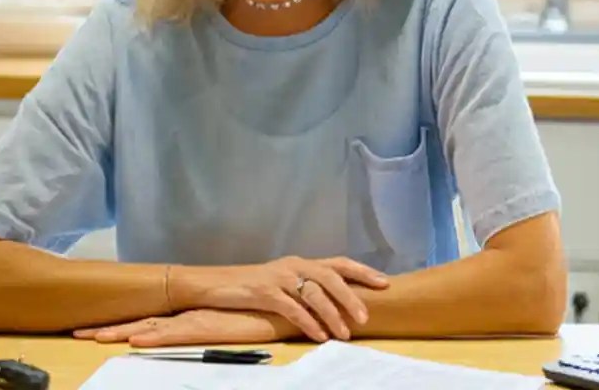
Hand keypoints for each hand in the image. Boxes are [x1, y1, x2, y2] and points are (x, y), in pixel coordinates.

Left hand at [74, 308, 295, 345]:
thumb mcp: (222, 323)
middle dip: (107, 327)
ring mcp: (192, 320)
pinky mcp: (205, 327)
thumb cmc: (252, 316)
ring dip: (120, 331)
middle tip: (78, 331)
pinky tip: (135, 339)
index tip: (91, 328)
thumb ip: (202, 324)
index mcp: (184, 315)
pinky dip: (154, 336)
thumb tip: (184, 330)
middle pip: (138, 322)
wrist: (277, 306)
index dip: (117, 324)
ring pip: (149, 327)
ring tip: (94, 337)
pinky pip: (174, 333)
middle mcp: (182, 315)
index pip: (145, 320)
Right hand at [170, 256, 389, 341]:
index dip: (362, 271)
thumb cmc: (251, 286)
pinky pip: (292, 308)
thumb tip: (336, 304)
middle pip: (330, 276)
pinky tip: (319, 335)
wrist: (215, 284)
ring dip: (332, 314)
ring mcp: (279, 278)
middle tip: (365, 316)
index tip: (384, 282)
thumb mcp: (282, 282)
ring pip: (314, 293)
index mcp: (301, 262)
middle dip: (350, 296)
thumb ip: (305, 288)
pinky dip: (308, 322)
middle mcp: (294, 266)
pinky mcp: (265, 292)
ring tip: (344, 333)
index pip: (337, 262)